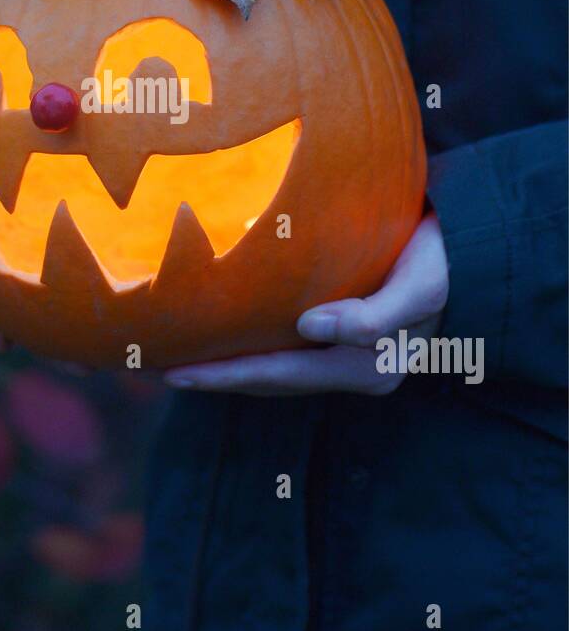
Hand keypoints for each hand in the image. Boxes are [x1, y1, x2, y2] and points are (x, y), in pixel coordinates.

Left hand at [164, 213, 448, 396]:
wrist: (469, 251)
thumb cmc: (443, 263)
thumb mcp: (418, 288)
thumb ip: (371, 317)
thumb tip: (309, 328)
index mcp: (368, 368)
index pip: (282, 375)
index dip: (228, 376)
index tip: (180, 372)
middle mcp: (354, 370)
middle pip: (271, 379)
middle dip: (217, 377)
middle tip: (160, 369)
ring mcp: (350, 356)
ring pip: (277, 367)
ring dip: (231, 365)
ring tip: (180, 357)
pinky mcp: (346, 334)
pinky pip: (289, 347)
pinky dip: (255, 344)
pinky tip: (226, 332)